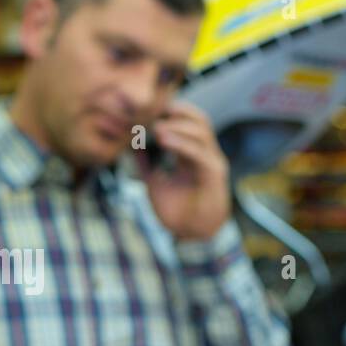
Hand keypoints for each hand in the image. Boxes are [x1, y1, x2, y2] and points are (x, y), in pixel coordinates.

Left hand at [139, 100, 231, 241]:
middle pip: (200, 121)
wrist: (192, 235)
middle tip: (156, 110)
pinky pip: (201, 153)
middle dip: (180, 112)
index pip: (189, 123)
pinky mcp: (215, 175)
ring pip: (201, 133)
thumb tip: (130, 146)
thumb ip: (144, 165)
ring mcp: (212, 162)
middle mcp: (205, 154)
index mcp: (192, 154)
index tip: (151, 109)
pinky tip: (165, 141)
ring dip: (178, 127)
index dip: (174, 112)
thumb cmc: (177, 211)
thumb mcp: (154, 183)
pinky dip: (182, 144)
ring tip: (157, 127)